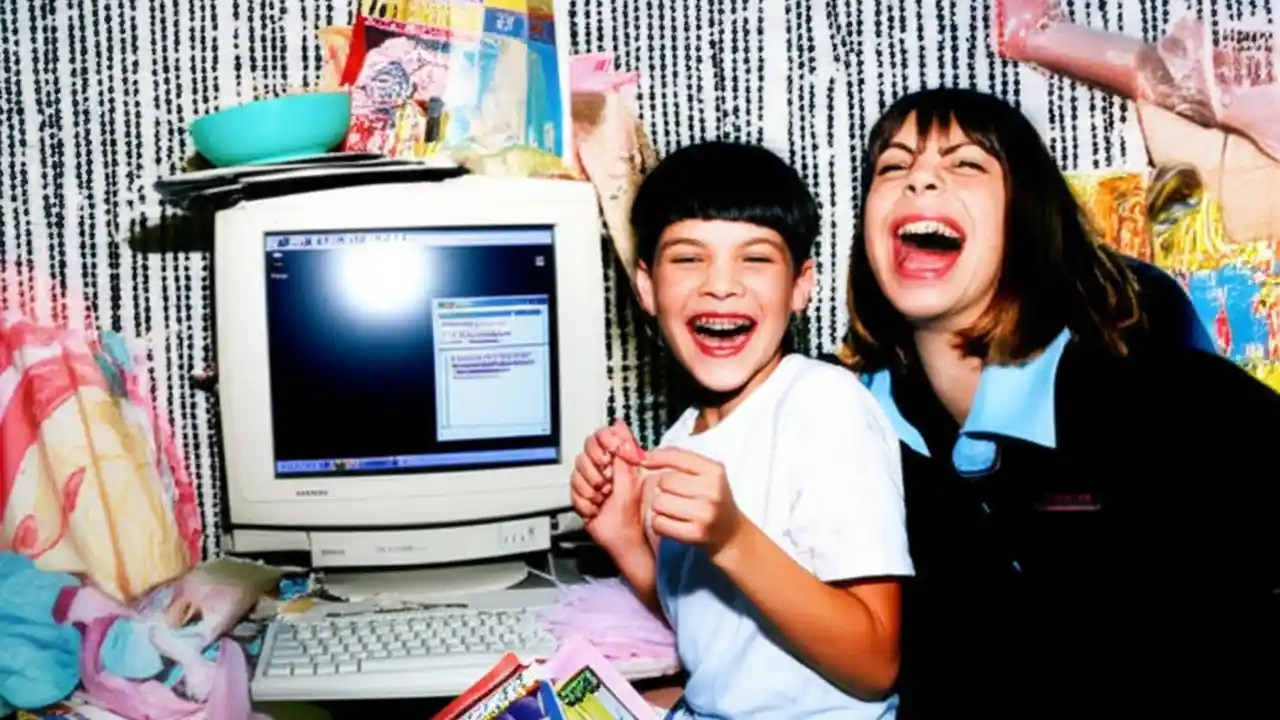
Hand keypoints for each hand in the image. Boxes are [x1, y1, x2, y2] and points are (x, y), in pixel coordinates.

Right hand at [570, 421, 646, 549]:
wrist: (621, 536)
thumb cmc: (631, 512)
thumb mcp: (630, 478)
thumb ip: (623, 451)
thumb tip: (619, 426)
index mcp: (616, 459)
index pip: (602, 435)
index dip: (605, 441)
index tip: (613, 452)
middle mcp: (602, 466)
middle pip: (586, 450)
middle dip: (597, 469)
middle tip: (609, 481)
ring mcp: (590, 479)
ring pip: (578, 471)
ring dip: (593, 488)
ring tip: (604, 497)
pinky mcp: (579, 493)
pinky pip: (574, 490)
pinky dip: (587, 501)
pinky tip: (597, 507)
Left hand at [641, 448, 742, 557]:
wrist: (730, 533)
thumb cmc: (712, 500)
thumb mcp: (705, 474)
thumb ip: (680, 461)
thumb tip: (647, 456)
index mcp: (715, 471)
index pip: (678, 457)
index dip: (657, 458)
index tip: (645, 460)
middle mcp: (712, 491)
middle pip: (664, 481)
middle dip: (661, 487)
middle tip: (670, 494)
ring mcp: (705, 513)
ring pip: (659, 502)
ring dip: (659, 506)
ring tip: (671, 509)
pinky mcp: (696, 534)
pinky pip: (659, 523)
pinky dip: (658, 523)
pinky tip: (669, 522)